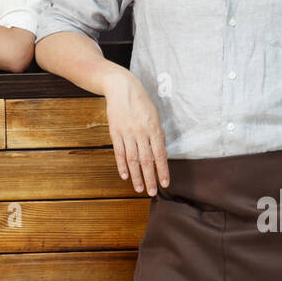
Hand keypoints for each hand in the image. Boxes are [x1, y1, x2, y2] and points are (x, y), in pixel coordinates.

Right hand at [102, 67, 168, 195]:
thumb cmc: (141, 101)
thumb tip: (160, 153)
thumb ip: (157, 134)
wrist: (121, 87)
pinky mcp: (115, 132)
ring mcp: (127, 133)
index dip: (163, 171)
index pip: (160, 155)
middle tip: (152, 193)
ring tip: (139, 189)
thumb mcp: (155, 115)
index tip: (165, 183)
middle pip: (146, 161)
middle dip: (150, 178)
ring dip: (136, 176)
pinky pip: (119, 152)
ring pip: (132, 160)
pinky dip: (122, 165)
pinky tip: (125, 176)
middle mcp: (141, 133)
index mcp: (154, 128)